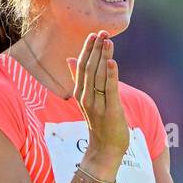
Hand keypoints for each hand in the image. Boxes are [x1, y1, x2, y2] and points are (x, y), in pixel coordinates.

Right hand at [68, 30, 129, 169]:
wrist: (104, 150)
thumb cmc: (99, 124)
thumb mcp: (87, 100)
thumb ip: (79, 79)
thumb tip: (70, 59)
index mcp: (80, 93)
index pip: (82, 67)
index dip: (88, 50)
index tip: (94, 34)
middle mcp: (86, 97)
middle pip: (89, 68)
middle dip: (96, 49)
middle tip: (103, 32)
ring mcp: (97, 105)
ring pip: (98, 76)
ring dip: (103, 57)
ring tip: (108, 41)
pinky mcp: (110, 111)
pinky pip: (109, 90)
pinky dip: (110, 75)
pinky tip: (112, 61)